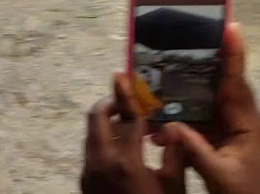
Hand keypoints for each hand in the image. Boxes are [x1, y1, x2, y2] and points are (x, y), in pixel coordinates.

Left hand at [81, 73, 185, 193]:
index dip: (127, 96)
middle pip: (96, 119)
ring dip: (106, 125)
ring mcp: (88, 173)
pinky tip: (123, 150)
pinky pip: (91, 153)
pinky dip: (104, 143)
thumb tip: (173, 127)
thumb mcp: (174, 186)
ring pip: (91, 135)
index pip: (125, 118)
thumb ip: (174, 153)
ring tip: (128, 126)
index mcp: (125, 161)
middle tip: (127, 103)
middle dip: (111, 106)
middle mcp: (100, 162)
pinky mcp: (85, 182)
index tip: (122, 75)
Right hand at [159, 24, 259, 193]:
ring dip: (180, 87)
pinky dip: (174, 112)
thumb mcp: (218, 174)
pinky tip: (155, 115)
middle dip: (202, 59)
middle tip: (184, 35)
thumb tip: (169, 125)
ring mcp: (226, 125)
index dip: (234, 54)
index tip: (230, 27)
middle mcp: (238, 117)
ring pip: (202, 96)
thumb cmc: (239, 193)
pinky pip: (192, 114)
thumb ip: (194, 148)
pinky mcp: (213, 135)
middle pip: (219, 81)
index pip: (238, 82)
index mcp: (247, 123)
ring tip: (159, 69)